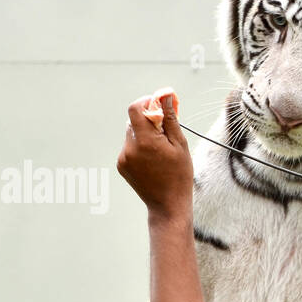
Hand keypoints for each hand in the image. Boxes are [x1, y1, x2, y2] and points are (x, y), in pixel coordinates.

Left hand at [117, 91, 192, 217]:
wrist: (167, 205)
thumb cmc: (179, 176)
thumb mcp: (180, 145)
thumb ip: (170, 119)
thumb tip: (166, 96)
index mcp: (145, 141)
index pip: (135, 108)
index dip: (147, 102)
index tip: (159, 106)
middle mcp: (129, 148)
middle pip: (134, 120)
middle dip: (149, 120)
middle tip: (165, 130)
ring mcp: (123, 157)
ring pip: (132, 133)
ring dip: (145, 134)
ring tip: (160, 151)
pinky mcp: (121, 165)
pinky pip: (130, 147)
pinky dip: (140, 147)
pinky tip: (153, 161)